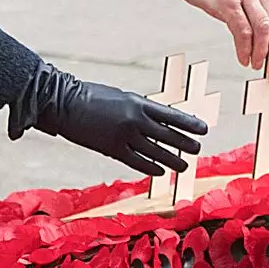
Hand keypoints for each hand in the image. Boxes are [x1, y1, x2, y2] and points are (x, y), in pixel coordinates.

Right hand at [9, 63, 205, 175]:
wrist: (64, 103)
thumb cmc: (92, 96)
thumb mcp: (121, 97)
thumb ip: (140, 108)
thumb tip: (159, 120)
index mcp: (138, 102)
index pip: (171, 115)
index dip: (189, 123)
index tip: (203, 129)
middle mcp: (135, 120)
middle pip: (167, 135)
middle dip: (185, 143)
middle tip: (198, 149)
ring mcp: (124, 136)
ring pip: (156, 151)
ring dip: (172, 159)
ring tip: (184, 165)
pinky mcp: (112, 149)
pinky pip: (137, 162)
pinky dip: (151, 167)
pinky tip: (160, 171)